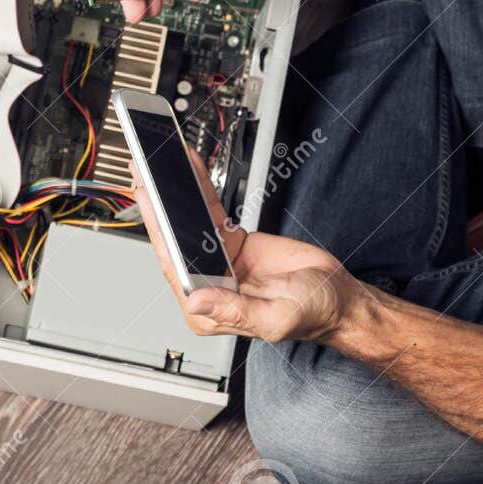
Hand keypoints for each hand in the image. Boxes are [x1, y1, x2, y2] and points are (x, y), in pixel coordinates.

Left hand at [131, 147, 368, 344]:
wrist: (340, 297)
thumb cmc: (313, 314)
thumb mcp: (277, 317)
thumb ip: (236, 310)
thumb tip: (198, 300)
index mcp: (209, 310)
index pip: (175, 268)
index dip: (158, 233)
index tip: (148, 202)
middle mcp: (208, 286)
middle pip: (175, 242)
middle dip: (157, 208)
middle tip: (143, 174)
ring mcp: (219, 262)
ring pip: (188, 224)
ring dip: (174, 195)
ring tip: (159, 165)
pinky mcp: (233, 243)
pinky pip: (210, 213)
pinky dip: (199, 191)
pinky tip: (189, 171)